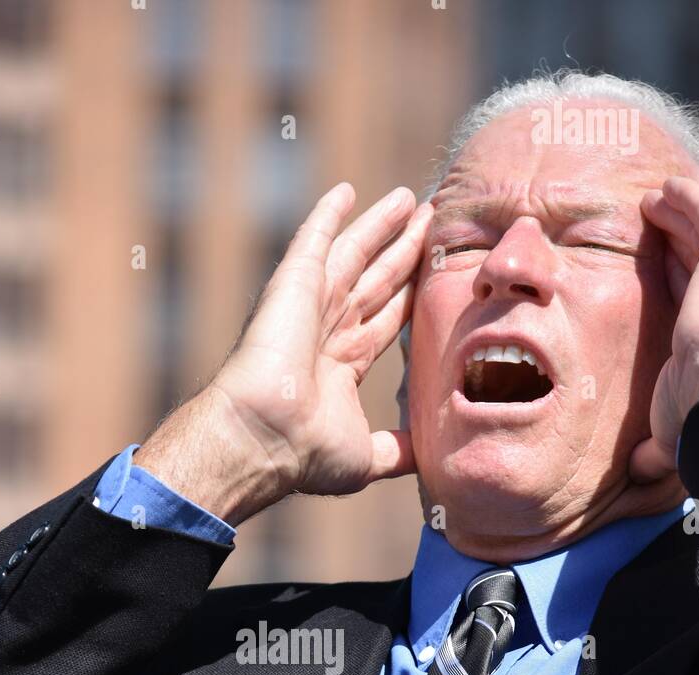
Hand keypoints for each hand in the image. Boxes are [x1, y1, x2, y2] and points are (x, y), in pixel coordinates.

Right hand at [213, 182, 432, 501]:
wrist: (264, 436)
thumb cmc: (307, 452)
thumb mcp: (368, 457)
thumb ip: (398, 450)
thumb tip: (430, 456)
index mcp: (342, 366)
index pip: (385, 320)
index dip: (409, 296)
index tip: (434, 275)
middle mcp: (327, 331)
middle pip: (376, 280)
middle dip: (402, 252)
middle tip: (430, 222)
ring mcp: (310, 305)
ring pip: (354, 254)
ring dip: (380, 225)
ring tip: (410, 200)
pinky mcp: (294, 285)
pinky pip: (314, 240)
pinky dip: (328, 215)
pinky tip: (346, 192)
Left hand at [630, 176, 698, 479]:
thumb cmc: (697, 417)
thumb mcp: (670, 431)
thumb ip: (655, 448)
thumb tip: (638, 471)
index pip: (692, 300)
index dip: (673, 281)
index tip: (652, 271)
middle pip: (696, 263)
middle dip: (674, 242)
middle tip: (647, 226)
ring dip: (677, 216)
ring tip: (651, 202)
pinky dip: (687, 199)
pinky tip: (663, 191)